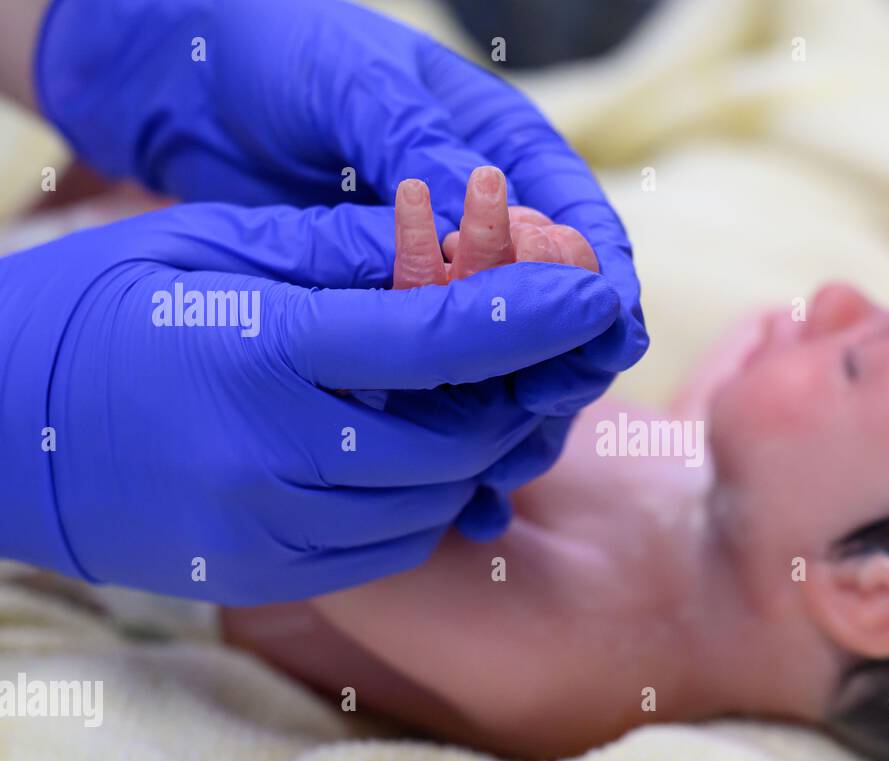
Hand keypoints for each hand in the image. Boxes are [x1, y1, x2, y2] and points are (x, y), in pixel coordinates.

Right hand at [0, 202, 617, 603]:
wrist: (0, 433)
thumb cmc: (104, 314)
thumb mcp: (211, 248)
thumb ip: (338, 251)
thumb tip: (454, 247)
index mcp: (262, 350)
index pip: (436, 338)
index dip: (531, 315)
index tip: (596, 294)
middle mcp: (270, 453)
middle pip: (454, 438)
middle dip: (513, 397)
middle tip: (534, 361)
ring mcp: (266, 529)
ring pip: (432, 502)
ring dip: (474, 454)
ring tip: (476, 407)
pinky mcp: (264, 575)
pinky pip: (388, 548)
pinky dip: (425, 502)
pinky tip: (412, 459)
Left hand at [36, 0, 646, 413]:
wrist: (194, 84)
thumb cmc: (280, 57)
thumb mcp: (348, 85)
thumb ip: (415, 143)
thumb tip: (487, 209)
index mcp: (502, 145)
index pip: (584, 224)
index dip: (600, 284)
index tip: (603, 335)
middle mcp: (490, 219)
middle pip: (562, 310)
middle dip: (565, 365)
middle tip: (543, 406)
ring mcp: (446, 279)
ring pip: (514, 362)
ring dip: (518, 416)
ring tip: (500, 461)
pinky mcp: (399, 322)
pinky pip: (448, 384)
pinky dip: (462, 435)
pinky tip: (464, 484)